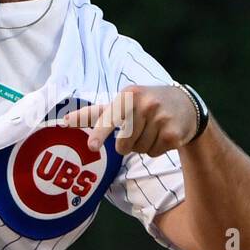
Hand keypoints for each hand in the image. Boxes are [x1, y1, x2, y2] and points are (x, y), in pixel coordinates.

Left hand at [57, 84, 198, 155]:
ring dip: (142, 145)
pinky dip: (156, 148)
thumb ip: (94, 114)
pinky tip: (163, 133)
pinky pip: (153, 153)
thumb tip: (63, 120)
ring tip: (152, 128)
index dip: (99, 132)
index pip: (110, 117)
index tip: (92, 146)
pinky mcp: (173, 134)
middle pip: (122, 144)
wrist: (185, 105)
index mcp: (128, 96)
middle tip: (137, 128)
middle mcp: (144, 105)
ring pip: (138, 150)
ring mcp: (160, 119)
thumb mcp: (122, 102)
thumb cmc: (143, 104)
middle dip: (127, 142)